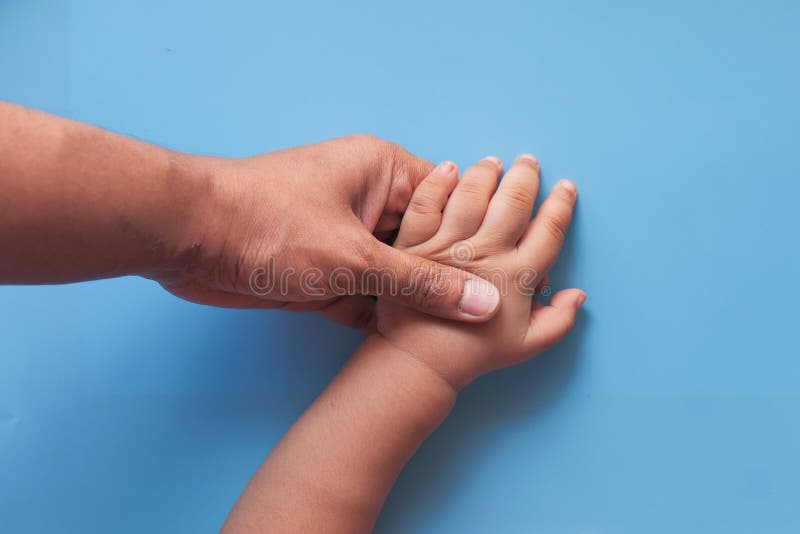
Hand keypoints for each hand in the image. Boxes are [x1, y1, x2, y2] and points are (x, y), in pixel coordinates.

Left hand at [156, 135, 500, 330]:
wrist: (186, 236)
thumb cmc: (269, 222)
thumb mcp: (355, 256)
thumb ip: (422, 282)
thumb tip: (483, 303)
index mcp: (385, 173)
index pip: (454, 202)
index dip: (485, 237)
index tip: (518, 274)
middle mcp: (370, 202)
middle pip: (428, 242)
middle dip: (452, 278)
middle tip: (496, 314)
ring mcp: (346, 239)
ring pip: (398, 274)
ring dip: (416, 303)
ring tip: (463, 337)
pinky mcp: (325, 272)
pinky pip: (368, 296)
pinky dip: (382, 318)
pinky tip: (410, 345)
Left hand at [374, 154, 584, 388]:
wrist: (416, 361)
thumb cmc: (471, 357)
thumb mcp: (523, 346)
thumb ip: (556, 321)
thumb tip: (578, 294)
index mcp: (515, 276)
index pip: (547, 230)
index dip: (560, 206)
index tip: (566, 187)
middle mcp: (484, 254)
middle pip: (513, 202)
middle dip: (525, 177)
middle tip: (529, 162)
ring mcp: (446, 246)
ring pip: (472, 194)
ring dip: (486, 173)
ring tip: (494, 163)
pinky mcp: (412, 245)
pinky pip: (425, 204)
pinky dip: (438, 184)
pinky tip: (448, 169)